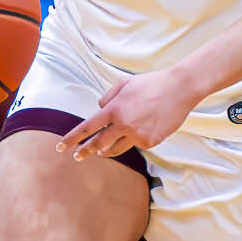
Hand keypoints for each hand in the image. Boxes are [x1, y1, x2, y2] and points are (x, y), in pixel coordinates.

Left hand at [57, 69, 199, 160]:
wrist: (180, 89)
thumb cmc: (152, 84)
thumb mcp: (125, 84)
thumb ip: (108, 98)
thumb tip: (100, 111)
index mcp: (114, 109)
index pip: (87, 127)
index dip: (72, 138)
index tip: (61, 146)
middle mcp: (123, 124)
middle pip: (99, 143)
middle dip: (86, 150)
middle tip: (77, 157)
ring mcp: (137, 135)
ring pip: (116, 148)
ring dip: (106, 150)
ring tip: (99, 153)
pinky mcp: (150, 141)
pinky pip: (135, 143)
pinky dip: (133, 139)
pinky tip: (139, 131)